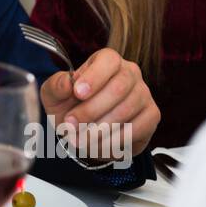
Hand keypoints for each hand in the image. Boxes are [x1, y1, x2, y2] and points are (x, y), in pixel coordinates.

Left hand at [39, 48, 159, 159]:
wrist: (84, 130)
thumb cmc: (69, 106)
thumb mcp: (54, 95)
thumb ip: (57, 86)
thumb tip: (67, 83)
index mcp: (107, 60)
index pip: (108, 61)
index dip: (94, 77)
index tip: (78, 93)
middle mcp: (130, 72)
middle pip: (118, 88)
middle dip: (90, 110)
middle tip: (70, 125)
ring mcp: (143, 93)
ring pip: (125, 111)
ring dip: (99, 129)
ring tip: (79, 139)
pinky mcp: (152, 115)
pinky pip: (136, 129)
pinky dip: (113, 141)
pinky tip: (97, 146)